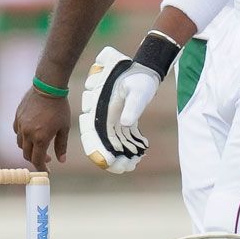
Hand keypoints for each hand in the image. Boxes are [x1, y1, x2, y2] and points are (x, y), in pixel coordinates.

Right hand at [14, 87, 69, 171]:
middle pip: (27, 154)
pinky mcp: (17, 116)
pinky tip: (31, 132)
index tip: (47, 171)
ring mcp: (21, 125)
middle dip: (36, 159)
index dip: (42, 168)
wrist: (48, 86)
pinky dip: (23, 136)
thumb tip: (61, 160)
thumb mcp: (65, 127)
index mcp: (40, 138)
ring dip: (29, 148)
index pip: (37, 160)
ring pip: (21, 144)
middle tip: (46, 157)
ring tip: (39, 144)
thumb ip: (62, 145)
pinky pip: (17, 131)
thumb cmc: (59, 107)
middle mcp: (28, 133)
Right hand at [79, 45, 159, 173]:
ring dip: (122, 155)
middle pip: (101, 141)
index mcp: (102, 108)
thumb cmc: (140, 78)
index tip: (109, 162)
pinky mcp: (122, 121)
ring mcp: (113, 119)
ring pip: (113, 143)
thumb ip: (132, 105)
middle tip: (124, 168)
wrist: (146, 70)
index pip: (94, 133)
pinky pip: (123, 138)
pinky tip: (140, 154)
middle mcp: (103, 115)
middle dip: (111, 157)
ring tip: (134, 165)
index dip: (98, 149)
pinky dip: (130, 147)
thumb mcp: (138, 90)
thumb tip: (125, 123)